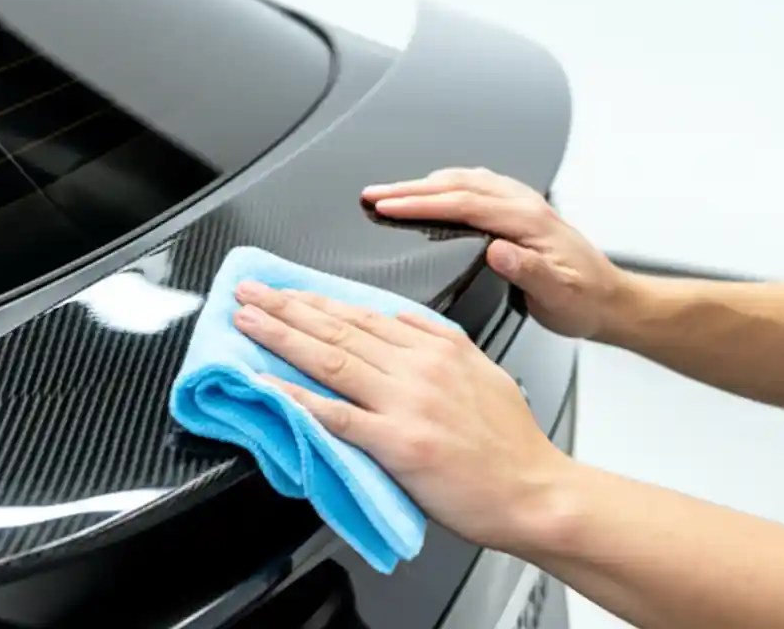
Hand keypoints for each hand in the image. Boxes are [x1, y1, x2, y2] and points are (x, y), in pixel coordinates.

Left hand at [233, 281, 571, 551]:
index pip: (364, 314)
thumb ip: (438, 341)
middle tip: (248, 291)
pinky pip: (336, 415)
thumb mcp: (483, 370)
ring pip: (331, 359)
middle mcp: (419, 367)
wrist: (535, 493)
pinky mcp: (398, 443)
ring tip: (247, 322)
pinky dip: (297, 397)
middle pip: (339, 328)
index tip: (285, 290)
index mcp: (438, 348)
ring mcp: (406, 403)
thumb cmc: (510, 444)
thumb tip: (400, 319)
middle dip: (286, 306)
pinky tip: (268, 384)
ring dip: (281, 336)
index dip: (317, 300)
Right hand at [363, 168, 628, 340]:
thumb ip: (529, 272)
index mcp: (528, 221)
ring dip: (423, 184)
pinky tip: (434, 188)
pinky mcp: (518, 210)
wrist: (610, 300)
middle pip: (456, 185)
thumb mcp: (559, 295)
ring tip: (390, 191)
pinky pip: (475, 185)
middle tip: (372, 194)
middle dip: (408, 188)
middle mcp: (523, 204)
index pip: (463, 204)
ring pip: (463, 180)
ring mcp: (521, 203)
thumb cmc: (584, 301)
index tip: (387, 205)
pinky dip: (446, 184)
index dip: (421, 203)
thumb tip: (498, 251)